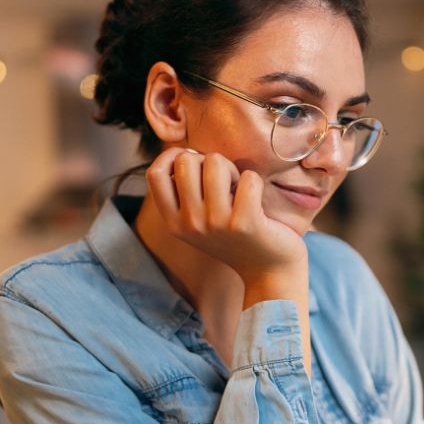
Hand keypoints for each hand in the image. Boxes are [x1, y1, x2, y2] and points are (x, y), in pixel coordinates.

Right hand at [145, 147, 307, 281]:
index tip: (192, 160)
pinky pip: (248, 177)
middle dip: (208, 161)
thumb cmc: (234, 236)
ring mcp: (216, 224)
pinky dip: (255, 181)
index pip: (155, 174)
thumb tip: (184, 152)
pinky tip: (256, 199)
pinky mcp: (245, 223)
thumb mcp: (197, 221)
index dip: (172, 156)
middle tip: (224, 182)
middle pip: (186, 162)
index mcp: (173, 223)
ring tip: (239, 191)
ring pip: (215, 162)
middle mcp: (190, 224)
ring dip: (232, 169)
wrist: (268, 270)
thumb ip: (183, 192)